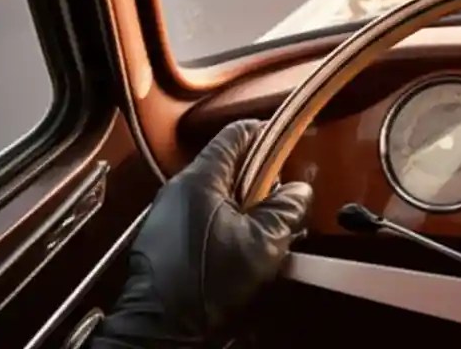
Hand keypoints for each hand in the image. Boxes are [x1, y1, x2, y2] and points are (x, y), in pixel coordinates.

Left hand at [88, 120, 312, 346]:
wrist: (161, 327)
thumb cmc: (208, 282)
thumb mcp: (263, 244)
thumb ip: (286, 209)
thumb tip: (299, 189)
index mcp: (201, 179)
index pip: (235, 134)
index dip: (266, 134)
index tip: (289, 144)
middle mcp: (178, 188)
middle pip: (228, 164)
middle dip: (260, 179)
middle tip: (281, 201)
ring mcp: (167, 212)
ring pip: (217, 191)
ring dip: (243, 203)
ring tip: (263, 230)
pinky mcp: (163, 236)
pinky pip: (202, 213)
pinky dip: (225, 221)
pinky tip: (239, 247)